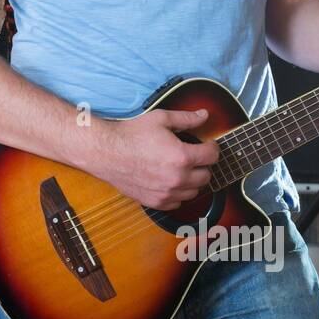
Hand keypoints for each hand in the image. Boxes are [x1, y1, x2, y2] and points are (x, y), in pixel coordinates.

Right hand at [91, 107, 219, 210]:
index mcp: (182, 157)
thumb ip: (186, 118)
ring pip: (194, 192)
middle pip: (206, 176)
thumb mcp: (160, 119)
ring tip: (181, 169)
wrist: (106, 152)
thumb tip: (205, 115)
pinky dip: (178, 193)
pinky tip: (170, 181)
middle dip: (203, 165)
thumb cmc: (131, 134)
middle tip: (193, 156)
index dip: (212, 147)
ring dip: (192, 180)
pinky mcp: (155, 202)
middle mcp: (177, 178)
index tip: (207, 144)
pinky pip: (178, 203)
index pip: (212, 156)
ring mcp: (166, 193)